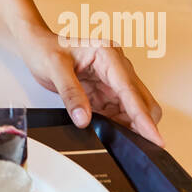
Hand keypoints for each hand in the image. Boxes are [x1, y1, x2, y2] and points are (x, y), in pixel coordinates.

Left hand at [24, 34, 164, 146]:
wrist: (36, 45)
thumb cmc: (46, 49)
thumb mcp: (55, 69)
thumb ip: (71, 93)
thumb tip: (84, 119)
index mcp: (108, 54)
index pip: (131, 90)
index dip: (143, 117)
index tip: (154, 137)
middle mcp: (116, 66)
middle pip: (142, 100)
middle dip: (143, 123)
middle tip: (138, 146)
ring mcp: (113, 79)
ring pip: (134, 108)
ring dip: (130, 125)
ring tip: (121, 141)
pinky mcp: (106, 90)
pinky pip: (120, 111)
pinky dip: (119, 124)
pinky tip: (111, 133)